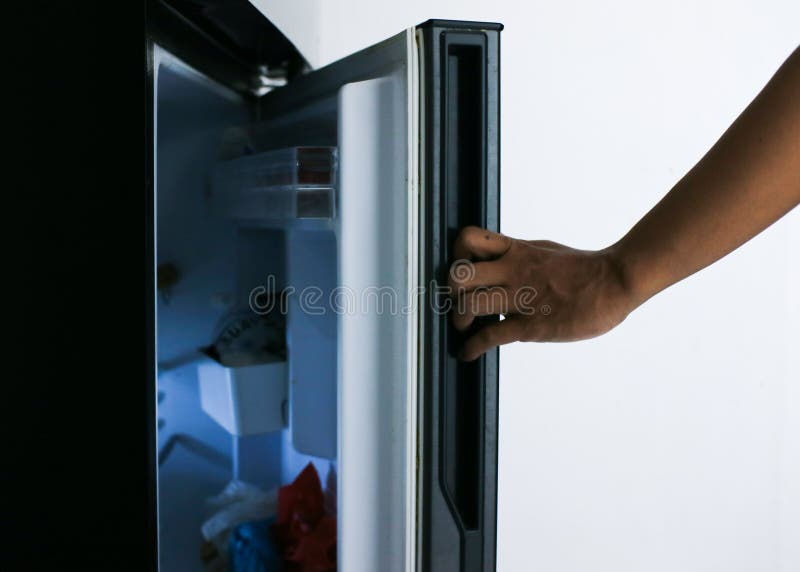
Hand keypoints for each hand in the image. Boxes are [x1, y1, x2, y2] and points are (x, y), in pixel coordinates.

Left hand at [449, 227, 636, 360]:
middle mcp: (512, 271)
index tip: (462, 268)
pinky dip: (472, 347)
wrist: (615, 282)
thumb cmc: (583, 268)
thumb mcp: (544, 250)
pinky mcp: (530, 325)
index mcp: (516, 250)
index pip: (469, 239)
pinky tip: (468, 352)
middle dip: (451, 291)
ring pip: (469, 304)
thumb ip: (518, 256)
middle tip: (458, 302)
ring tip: (464, 328)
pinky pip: (489, 336)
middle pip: (459, 273)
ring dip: (459, 319)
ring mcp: (520, 297)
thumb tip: (499, 262)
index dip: (457, 253)